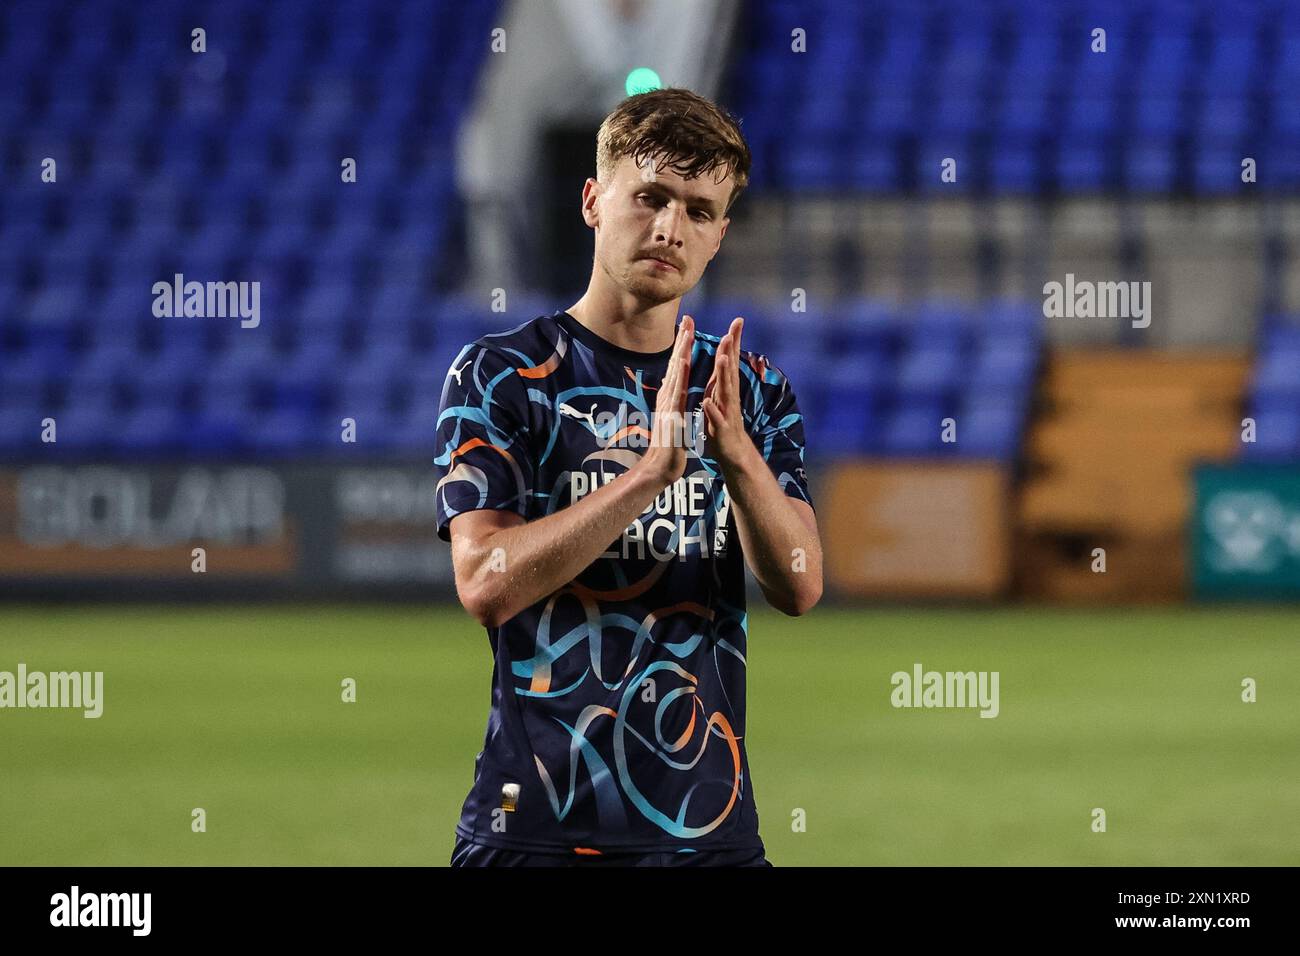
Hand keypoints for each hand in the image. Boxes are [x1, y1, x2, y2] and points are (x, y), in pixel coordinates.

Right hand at [639, 314, 693, 486]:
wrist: (660, 466)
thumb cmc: (668, 444)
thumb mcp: (672, 416)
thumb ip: (672, 401)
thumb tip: (672, 389)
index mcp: (669, 396)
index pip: (677, 366)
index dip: (682, 346)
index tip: (688, 327)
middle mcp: (666, 395)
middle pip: (675, 363)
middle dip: (682, 340)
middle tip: (687, 318)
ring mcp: (667, 403)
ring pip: (675, 372)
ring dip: (681, 350)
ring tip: (687, 331)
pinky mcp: (671, 412)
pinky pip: (676, 390)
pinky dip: (679, 373)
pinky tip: (682, 359)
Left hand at [702, 317, 757, 472]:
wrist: (732, 454)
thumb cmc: (722, 424)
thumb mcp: (719, 397)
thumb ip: (720, 379)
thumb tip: (723, 358)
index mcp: (724, 388)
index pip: (728, 361)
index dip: (732, 342)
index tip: (737, 322)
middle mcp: (729, 397)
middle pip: (729, 371)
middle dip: (730, 352)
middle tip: (730, 333)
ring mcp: (727, 412)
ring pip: (725, 391)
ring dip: (724, 376)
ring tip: (723, 359)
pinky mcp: (721, 429)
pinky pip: (715, 418)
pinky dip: (711, 410)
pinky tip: (705, 402)